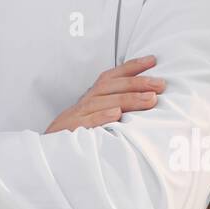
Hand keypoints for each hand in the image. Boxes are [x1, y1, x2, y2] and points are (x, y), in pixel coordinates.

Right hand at [43, 56, 164, 133]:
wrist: (49, 148)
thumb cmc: (78, 130)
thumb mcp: (95, 114)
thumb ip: (114, 104)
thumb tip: (146, 99)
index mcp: (93, 96)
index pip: (112, 76)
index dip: (131, 66)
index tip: (153, 60)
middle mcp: (86, 101)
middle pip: (111, 87)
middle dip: (137, 83)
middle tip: (160, 84)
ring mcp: (78, 115)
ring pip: (104, 102)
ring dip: (128, 99)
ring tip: (150, 100)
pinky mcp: (72, 130)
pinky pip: (87, 122)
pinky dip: (101, 117)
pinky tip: (116, 114)